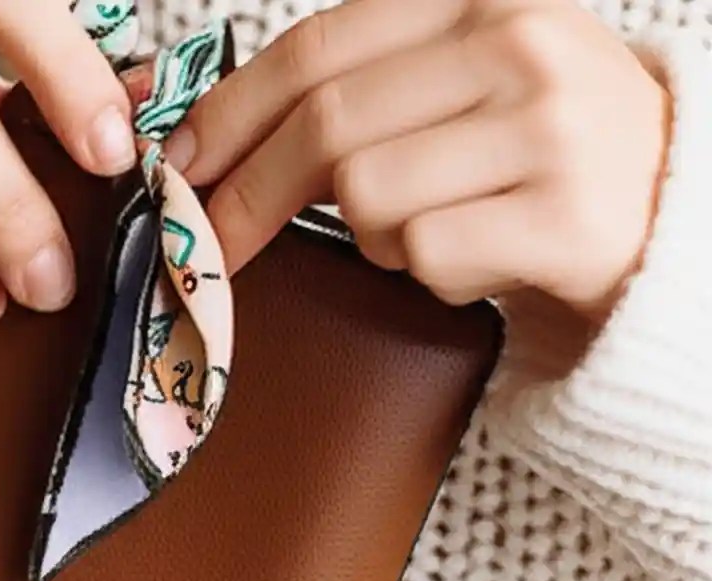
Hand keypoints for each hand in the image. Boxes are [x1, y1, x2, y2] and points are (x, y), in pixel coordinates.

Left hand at [166, 0, 670, 317]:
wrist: (671, 208)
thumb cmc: (534, 149)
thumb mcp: (459, 78)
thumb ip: (356, 86)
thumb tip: (199, 139)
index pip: (314, 49)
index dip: (227, 113)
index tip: (177, 165)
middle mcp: (518, 47)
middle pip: (324, 128)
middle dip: (245, 195)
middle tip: (208, 241)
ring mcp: (551, 130)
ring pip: (367, 197)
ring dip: (369, 234)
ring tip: (424, 228)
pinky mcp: (568, 219)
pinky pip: (427, 256)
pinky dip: (428, 273)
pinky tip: (475, 256)